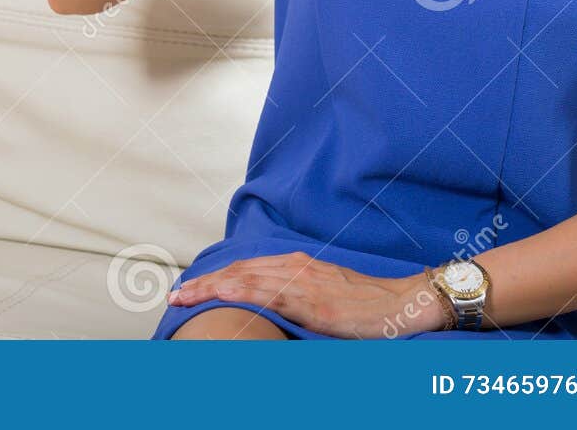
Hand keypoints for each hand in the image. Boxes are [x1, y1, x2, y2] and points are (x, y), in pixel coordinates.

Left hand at [166, 252, 445, 338]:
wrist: (402, 303)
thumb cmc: (367, 306)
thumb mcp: (326, 296)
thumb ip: (298, 297)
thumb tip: (272, 310)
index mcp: (297, 265)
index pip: (246, 268)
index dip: (215, 277)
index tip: (189, 287)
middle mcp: (295, 267)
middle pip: (238, 271)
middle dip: (204, 283)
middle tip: (174, 294)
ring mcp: (302, 282)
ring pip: (245, 279)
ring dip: (210, 288)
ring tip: (184, 298)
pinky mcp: (311, 301)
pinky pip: (268, 295)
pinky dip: (239, 294)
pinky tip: (221, 297)